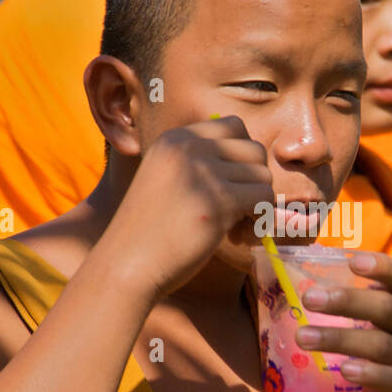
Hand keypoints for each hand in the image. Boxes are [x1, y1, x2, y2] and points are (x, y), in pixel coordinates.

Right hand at [106, 115, 274, 300]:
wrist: (126, 265)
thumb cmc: (150, 234)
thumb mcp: (169, 183)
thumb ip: (203, 167)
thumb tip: (259, 169)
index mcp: (176, 138)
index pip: (234, 126)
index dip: (242, 159)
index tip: (230, 189)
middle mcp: (189, 146)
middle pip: (255, 150)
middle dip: (254, 183)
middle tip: (238, 214)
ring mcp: (204, 171)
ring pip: (263, 176)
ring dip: (259, 206)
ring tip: (236, 230)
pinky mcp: (219, 199)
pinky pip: (264, 199)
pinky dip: (259, 222)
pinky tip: (237, 239)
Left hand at [296, 251, 391, 391]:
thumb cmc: (358, 358)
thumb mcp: (349, 327)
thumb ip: (326, 304)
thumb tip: (271, 268)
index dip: (382, 266)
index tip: (353, 262)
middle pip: (385, 306)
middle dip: (346, 300)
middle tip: (308, 298)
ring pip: (380, 344)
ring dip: (340, 338)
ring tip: (303, 338)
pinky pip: (390, 378)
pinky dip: (367, 373)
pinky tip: (344, 370)